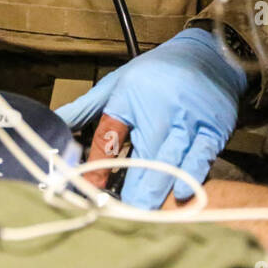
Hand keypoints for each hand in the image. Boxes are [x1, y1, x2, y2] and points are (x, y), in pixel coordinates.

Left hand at [55, 28, 246, 209]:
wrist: (209, 54)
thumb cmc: (158, 72)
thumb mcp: (118, 83)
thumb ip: (86, 107)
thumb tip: (54, 122)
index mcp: (129, 97)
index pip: (108, 136)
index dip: (97, 165)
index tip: (89, 188)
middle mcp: (158, 109)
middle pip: (142, 155)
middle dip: (130, 188)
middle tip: (118, 213)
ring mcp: (188, 120)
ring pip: (170, 160)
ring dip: (156, 189)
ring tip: (142, 213)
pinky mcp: (213, 129)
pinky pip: (201, 156)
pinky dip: (191, 175)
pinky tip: (181, 193)